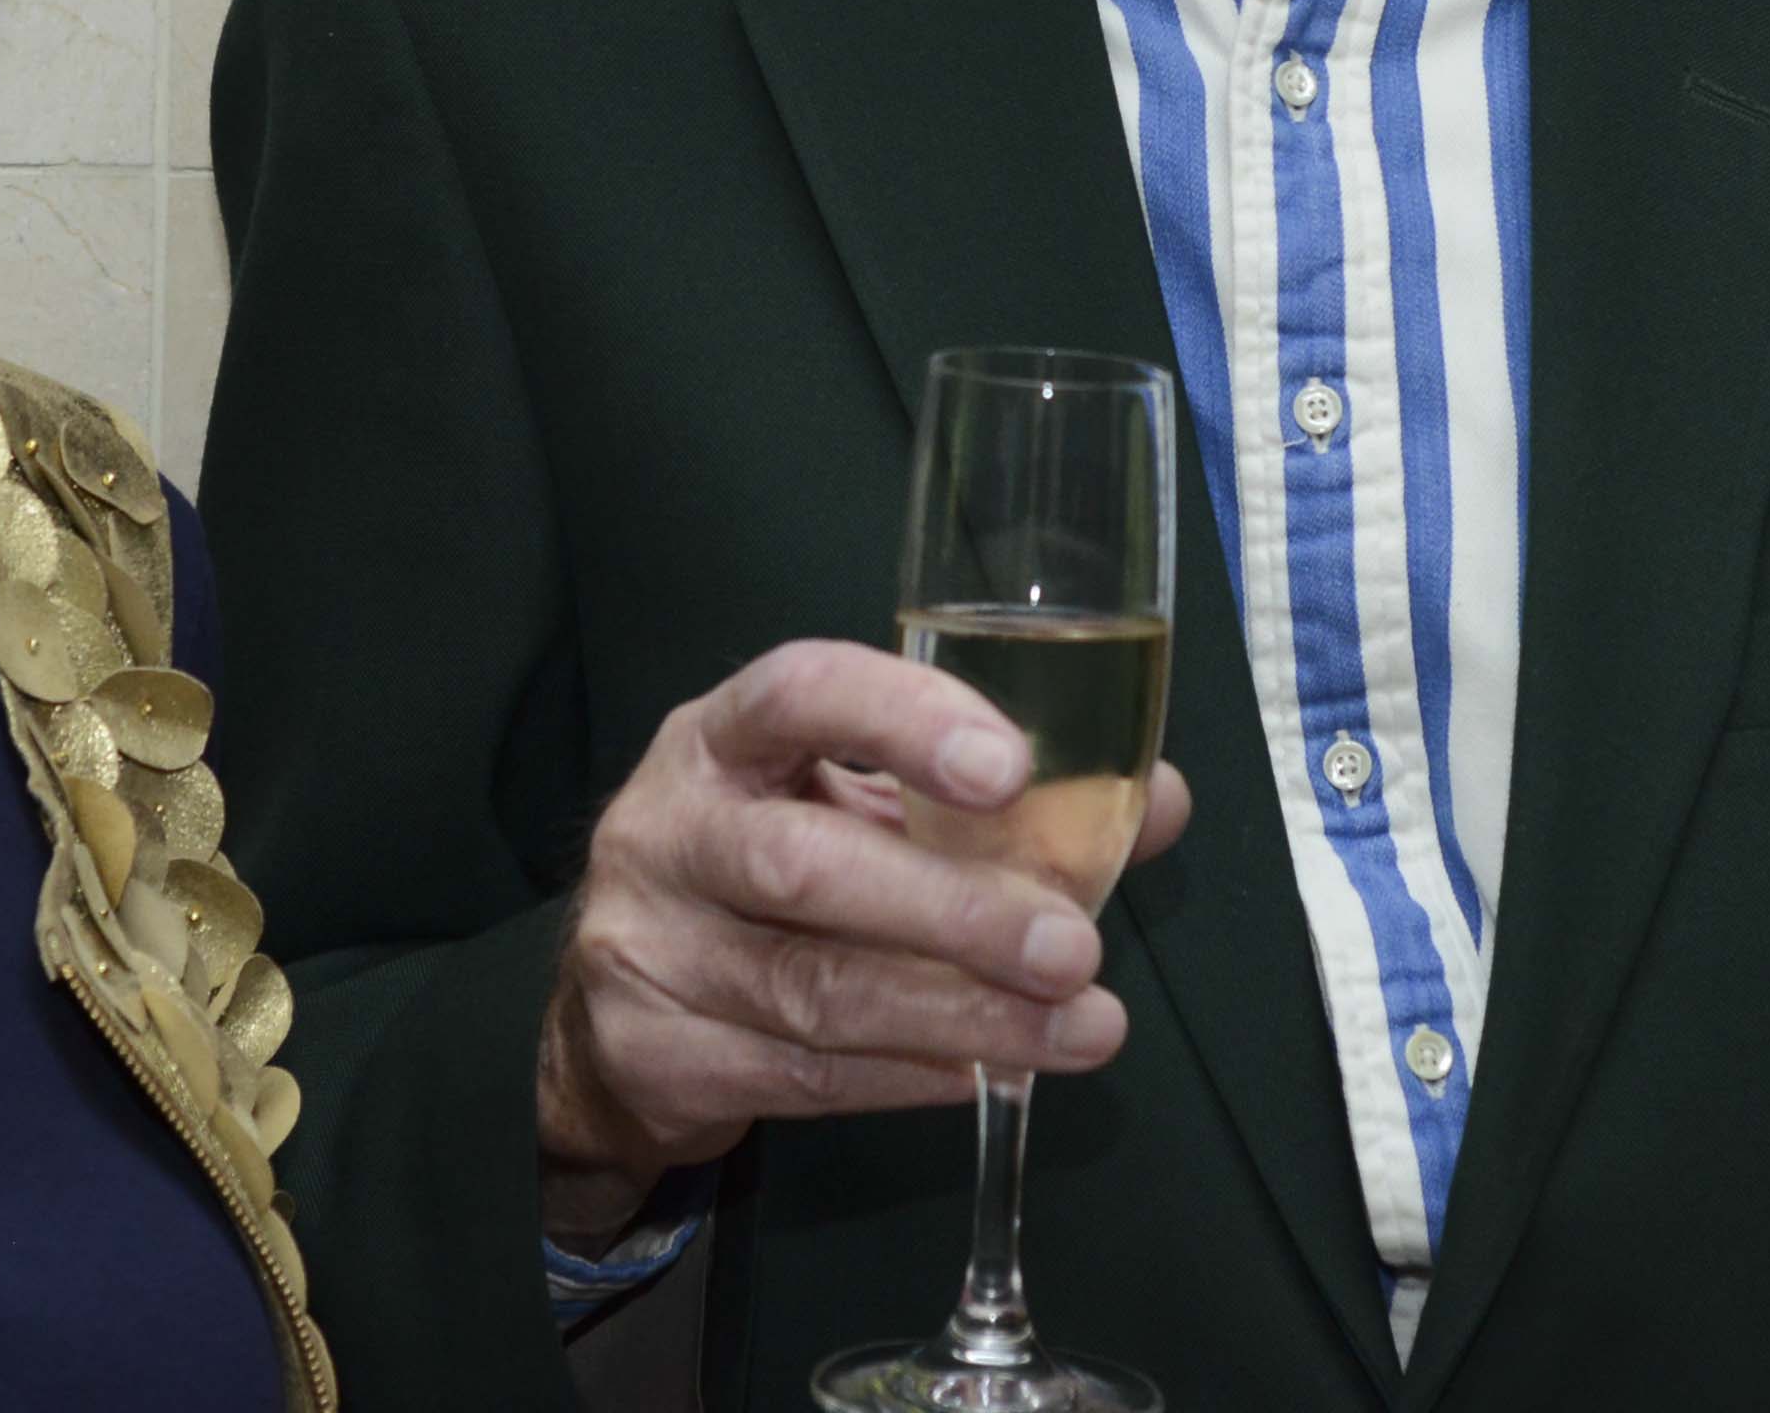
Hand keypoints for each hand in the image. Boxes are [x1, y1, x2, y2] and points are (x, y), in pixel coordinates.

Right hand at [536, 638, 1198, 1234]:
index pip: (798, 693)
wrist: (613, 1012)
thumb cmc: (766, 872)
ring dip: (961, 1014)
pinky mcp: (659, 1055)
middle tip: (1076, 947)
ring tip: (1079, 1030)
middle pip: (802, 865)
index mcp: (723, 737)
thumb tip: (1156, 800)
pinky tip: (989, 1074)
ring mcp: (651, 948)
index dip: (904, 723)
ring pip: (814, 989)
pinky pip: (803, 1075)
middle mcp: (669, 829)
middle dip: (954, 910)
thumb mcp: (856, 809)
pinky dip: (910, 1076)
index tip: (1012, 768)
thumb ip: (992, 802)